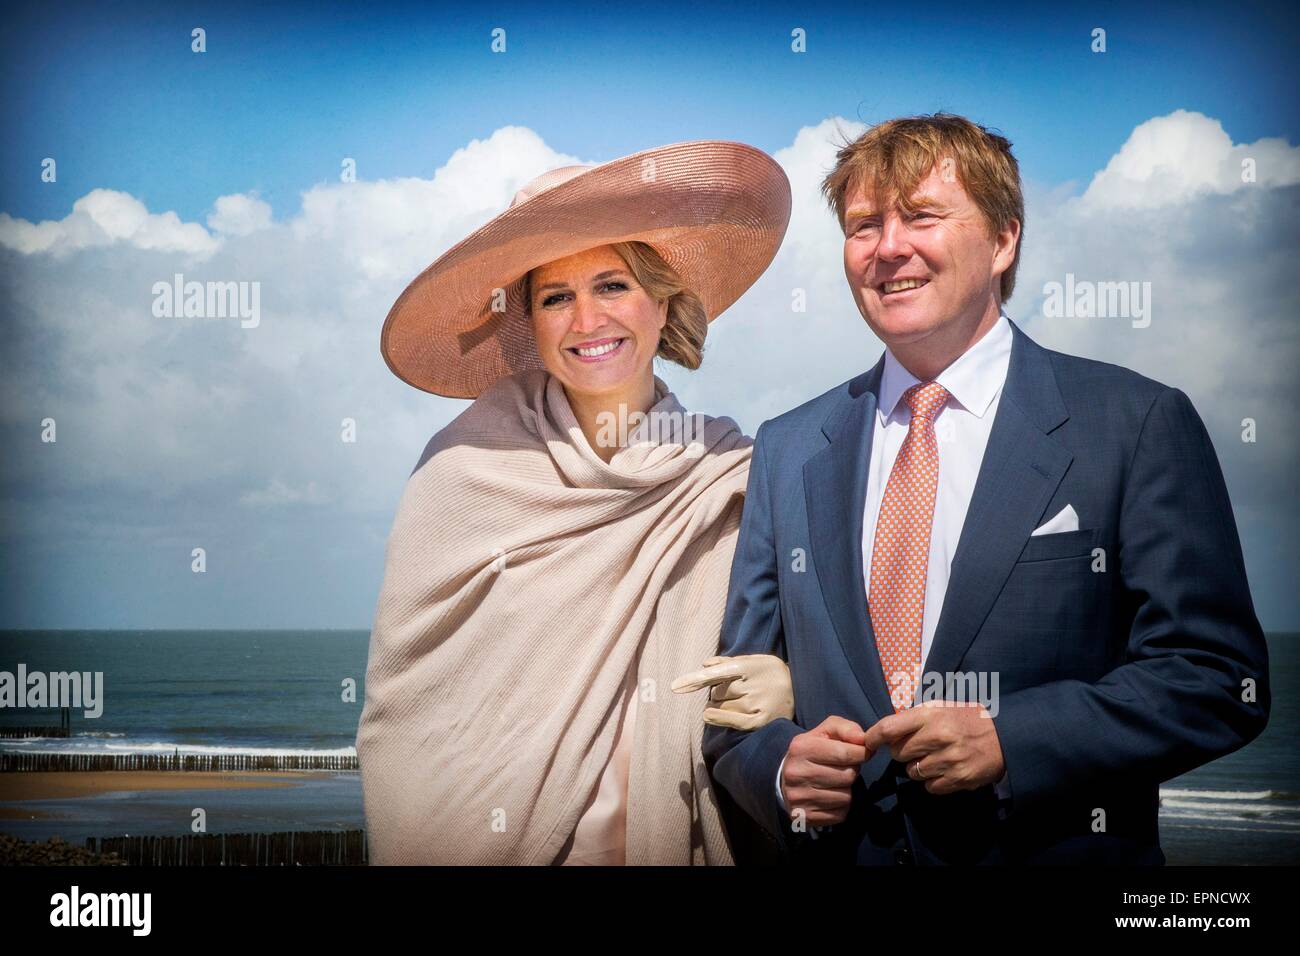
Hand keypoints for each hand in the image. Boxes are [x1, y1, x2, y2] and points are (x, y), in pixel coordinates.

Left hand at [670, 654, 793, 730]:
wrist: (801, 688)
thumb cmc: (771, 672)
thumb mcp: (754, 660)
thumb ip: (728, 662)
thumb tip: (705, 664)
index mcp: (749, 667)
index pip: (717, 674)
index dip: (695, 680)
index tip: (675, 687)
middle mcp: (752, 686)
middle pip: (717, 693)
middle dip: (718, 692)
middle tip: (735, 690)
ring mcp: (756, 705)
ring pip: (721, 707)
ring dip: (721, 704)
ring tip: (739, 700)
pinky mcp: (759, 721)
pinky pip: (730, 721)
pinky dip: (717, 718)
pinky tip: (709, 715)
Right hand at [780, 716, 866, 825]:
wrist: (786, 779)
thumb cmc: (813, 751)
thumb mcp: (825, 732)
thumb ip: (846, 728)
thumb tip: (863, 739)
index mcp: (801, 748)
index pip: (844, 753)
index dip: (861, 753)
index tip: (862, 752)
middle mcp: (796, 773)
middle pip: (847, 776)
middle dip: (852, 770)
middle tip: (842, 768)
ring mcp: (799, 797)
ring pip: (845, 797)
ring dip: (846, 789)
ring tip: (834, 782)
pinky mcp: (805, 817)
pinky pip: (840, 814)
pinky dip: (841, 806)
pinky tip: (830, 797)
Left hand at [862, 700, 1004, 794]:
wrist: (1007, 736)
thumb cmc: (969, 719)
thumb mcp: (942, 707)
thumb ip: (915, 717)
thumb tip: (886, 731)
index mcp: (931, 715)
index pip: (889, 727)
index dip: (873, 737)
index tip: (868, 742)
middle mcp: (938, 737)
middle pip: (898, 753)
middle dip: (902, 752)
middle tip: (917, 747)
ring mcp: (949, 760)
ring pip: (913, 772)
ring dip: (918, 768)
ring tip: (934, 757)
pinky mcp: (959, 779)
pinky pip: (930, 787)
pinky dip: (933, 781)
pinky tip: (945, 770)